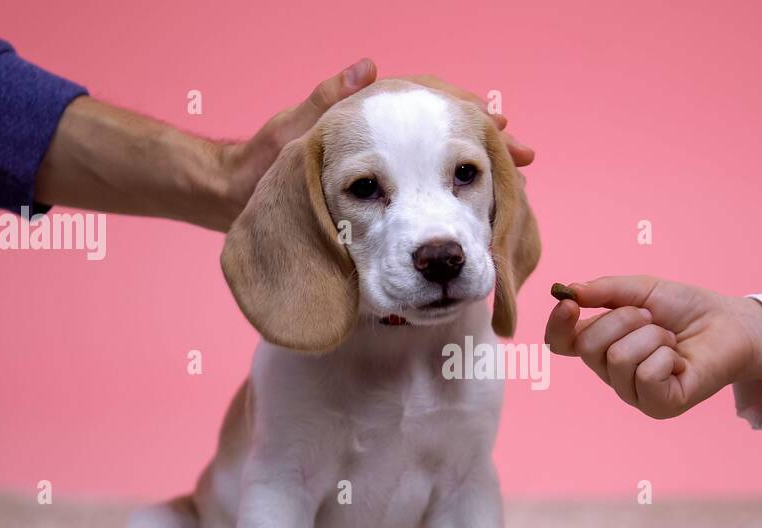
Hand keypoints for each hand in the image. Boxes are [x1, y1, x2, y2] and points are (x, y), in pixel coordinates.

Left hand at [217, 65, 534, 227]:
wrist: (235, 200)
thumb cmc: (259, 167)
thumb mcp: (294, 138)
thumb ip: (327, 104)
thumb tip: (366, 69)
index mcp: (371, 129)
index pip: (434, 116)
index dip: (471, 122)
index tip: (502, 127)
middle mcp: (382, 153)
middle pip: (449, 146)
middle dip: (487, 152)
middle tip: (526, 157)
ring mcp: (382, 181)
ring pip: (442, 176)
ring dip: (476, 182)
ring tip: (514, 192)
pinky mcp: (375, 208)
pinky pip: (423, 206)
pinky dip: (451, 210)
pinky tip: (473, 224)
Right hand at [544, 276, 761, 418]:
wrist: (729, 323)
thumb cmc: (685, 309)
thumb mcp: (642, 289)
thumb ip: (605, 290)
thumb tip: (569, 291)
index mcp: (602, 346)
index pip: (562, 343)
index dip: (558, 325)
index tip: (569, 303)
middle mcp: (612, 373)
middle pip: (589, 346)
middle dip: (622, 320)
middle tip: (651, 318)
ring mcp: (634, 393)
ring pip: (619, 358)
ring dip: (652, 337)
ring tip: (671, 340)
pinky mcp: (659, 406)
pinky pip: (646, 374)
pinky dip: (667, 356)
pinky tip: (680, 361)